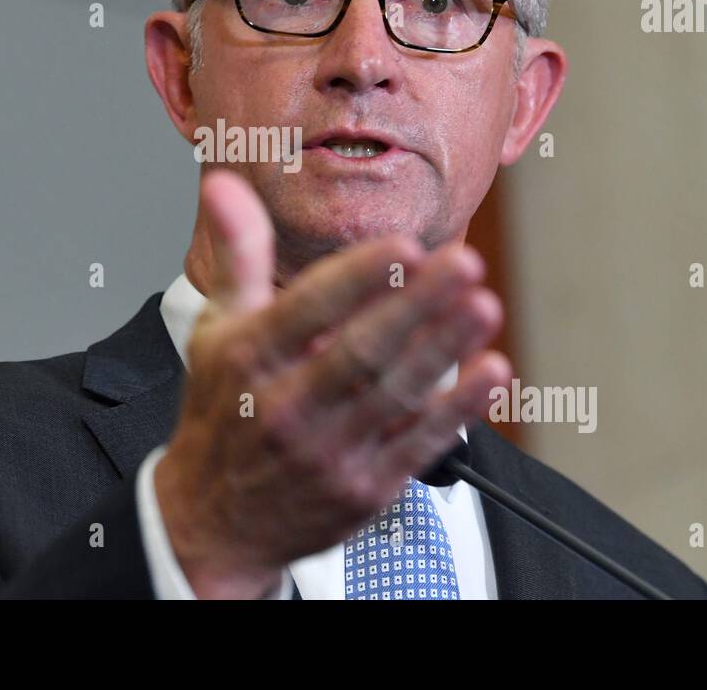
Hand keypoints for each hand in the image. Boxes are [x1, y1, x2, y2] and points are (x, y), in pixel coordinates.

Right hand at [153, 169, 511, 597]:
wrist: (215, 522)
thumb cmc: (222, 411)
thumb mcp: (217, 329)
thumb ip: (237, 254)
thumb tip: (225, 184)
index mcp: (249, 359)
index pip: (306, 311)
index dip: (357, 278)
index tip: (403, 247)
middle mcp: (285, 407)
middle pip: (359, 351)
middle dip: (416, 307)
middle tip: (465, 263)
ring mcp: (326, 452)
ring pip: (394, 395)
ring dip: (444, 349)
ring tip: (484, 305)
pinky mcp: (363, 488)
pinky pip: (417, 444)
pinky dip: (457, 410)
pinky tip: (491, 373)